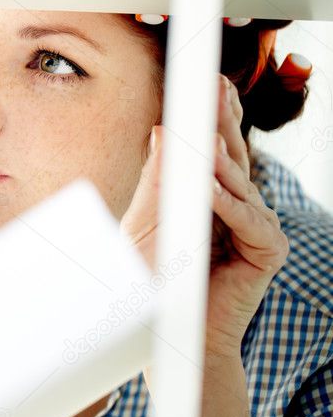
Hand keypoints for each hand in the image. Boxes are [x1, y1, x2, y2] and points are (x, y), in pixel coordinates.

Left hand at [121, 73, 288, 361]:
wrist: (173, 333)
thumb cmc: (159, 280)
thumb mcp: (150, 220)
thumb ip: (159, 179)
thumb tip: (163, 131)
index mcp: (215, 195)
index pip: (217, 149)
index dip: (216, 116)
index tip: (210, 83)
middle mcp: (241, 206)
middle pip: (233, 157)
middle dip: (224, 121)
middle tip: (217, 86)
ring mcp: (257, 228)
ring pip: (240, 186)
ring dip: (222, 163)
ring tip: (205, 138)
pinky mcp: (267, 253)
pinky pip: (248, 223)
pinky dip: (228, 206)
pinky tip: (211, 190)